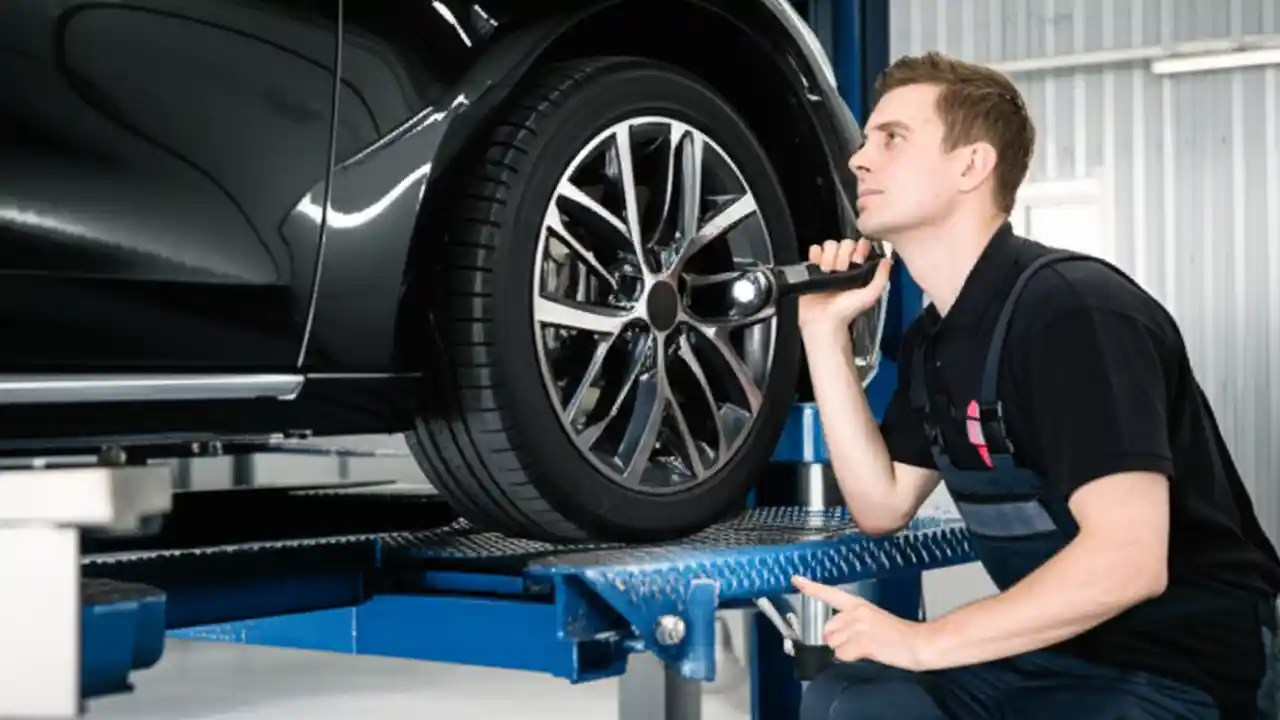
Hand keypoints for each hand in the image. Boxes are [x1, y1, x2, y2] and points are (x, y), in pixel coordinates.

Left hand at [792, 575, 932, 670]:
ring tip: (868, 648)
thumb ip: (852, 624)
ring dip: (846, 651)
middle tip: (858, 644)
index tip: (796, 580)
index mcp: (859, 605)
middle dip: (837, 641)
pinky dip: (852, 658)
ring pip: (834, 645)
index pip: (830, 593)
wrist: (919, 643)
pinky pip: (843, 654)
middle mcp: (856, 612)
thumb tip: (835, 639)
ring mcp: (859, 626)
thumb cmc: (899, 635)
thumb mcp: (873, 621)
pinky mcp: (864, 640)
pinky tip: (869, 654)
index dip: (811, 587)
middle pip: (827, 631)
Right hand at [797, 238, 892, 337]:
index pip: (860, 245)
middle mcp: (843, 263)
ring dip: (829, 257)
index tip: (858, 257)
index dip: (860, 248)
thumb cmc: (846, 311)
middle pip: (844, 243)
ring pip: (829, 244)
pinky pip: (814, 250)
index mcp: (857, 267)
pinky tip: (818, 267)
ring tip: (828, 272)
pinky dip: (815, 255)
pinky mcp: (812, 266)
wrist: (824, 319)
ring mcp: (827, 264)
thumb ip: (881, 278)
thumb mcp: (870, 296)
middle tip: (841, 270)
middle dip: (843, 254)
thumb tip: (887, 260)